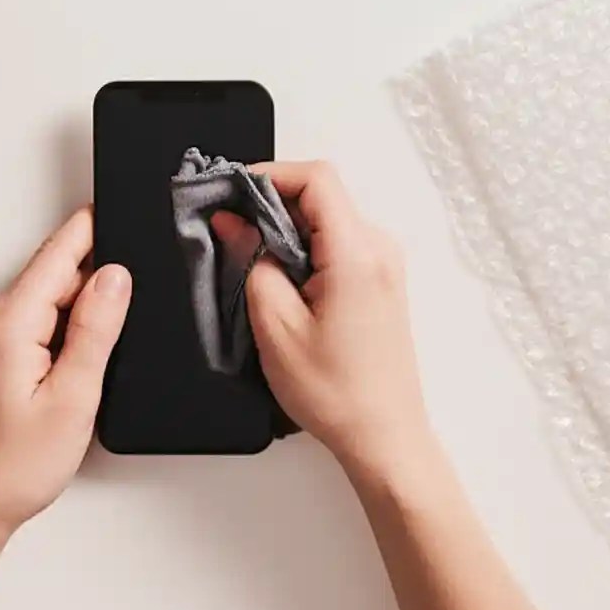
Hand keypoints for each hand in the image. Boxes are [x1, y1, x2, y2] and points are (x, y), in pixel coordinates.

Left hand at [0, 207, 131, 531]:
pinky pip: (33, 320)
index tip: (126, 210)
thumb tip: (115, 275)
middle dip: (96, 286)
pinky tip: (66, 375)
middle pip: (57, 272)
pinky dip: (58, 335)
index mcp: (8, 321)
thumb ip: (96, 329)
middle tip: (118, 330)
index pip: (60, 250)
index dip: (97, 228)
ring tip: (85, 370)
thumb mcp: (73, 397)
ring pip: (48, 298)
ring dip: (77, 317)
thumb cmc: (10, 466)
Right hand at [212, 162, 428, 470]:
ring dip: (284, 225)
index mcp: (356, 254)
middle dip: (268, 201)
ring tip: (247, 256)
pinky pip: (337, 241)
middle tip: (226, 226)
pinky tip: (277, 275)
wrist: (384, 435)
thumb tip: (232, 221)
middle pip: (321, 194)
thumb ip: (251, 260)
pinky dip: (303, 245)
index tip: (228, 192)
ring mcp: (384, 264)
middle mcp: (378, 249)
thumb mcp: (274, 325)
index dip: (266, 174)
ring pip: (327, 217)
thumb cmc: (334, 393)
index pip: (316, 179)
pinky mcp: (379, 280)